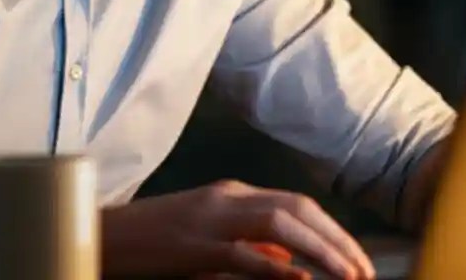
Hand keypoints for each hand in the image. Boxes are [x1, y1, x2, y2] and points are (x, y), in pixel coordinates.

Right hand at [100, 179, 376, 278]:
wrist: (99, 237)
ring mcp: (209, 219)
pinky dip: (277, 268)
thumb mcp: (207, 237)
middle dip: (338, 240)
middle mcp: (226, 198)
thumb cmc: (153, 243)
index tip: (359, 262)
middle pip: (298, 209)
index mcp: (233, 193)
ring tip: (347, 278)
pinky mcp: (191, 246)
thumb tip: (290, 261)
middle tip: (365, 273)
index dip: (335, 232)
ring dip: (320, 251)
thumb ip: (248, 244)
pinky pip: (243, 255)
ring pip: (279, 224)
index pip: (298, 205)